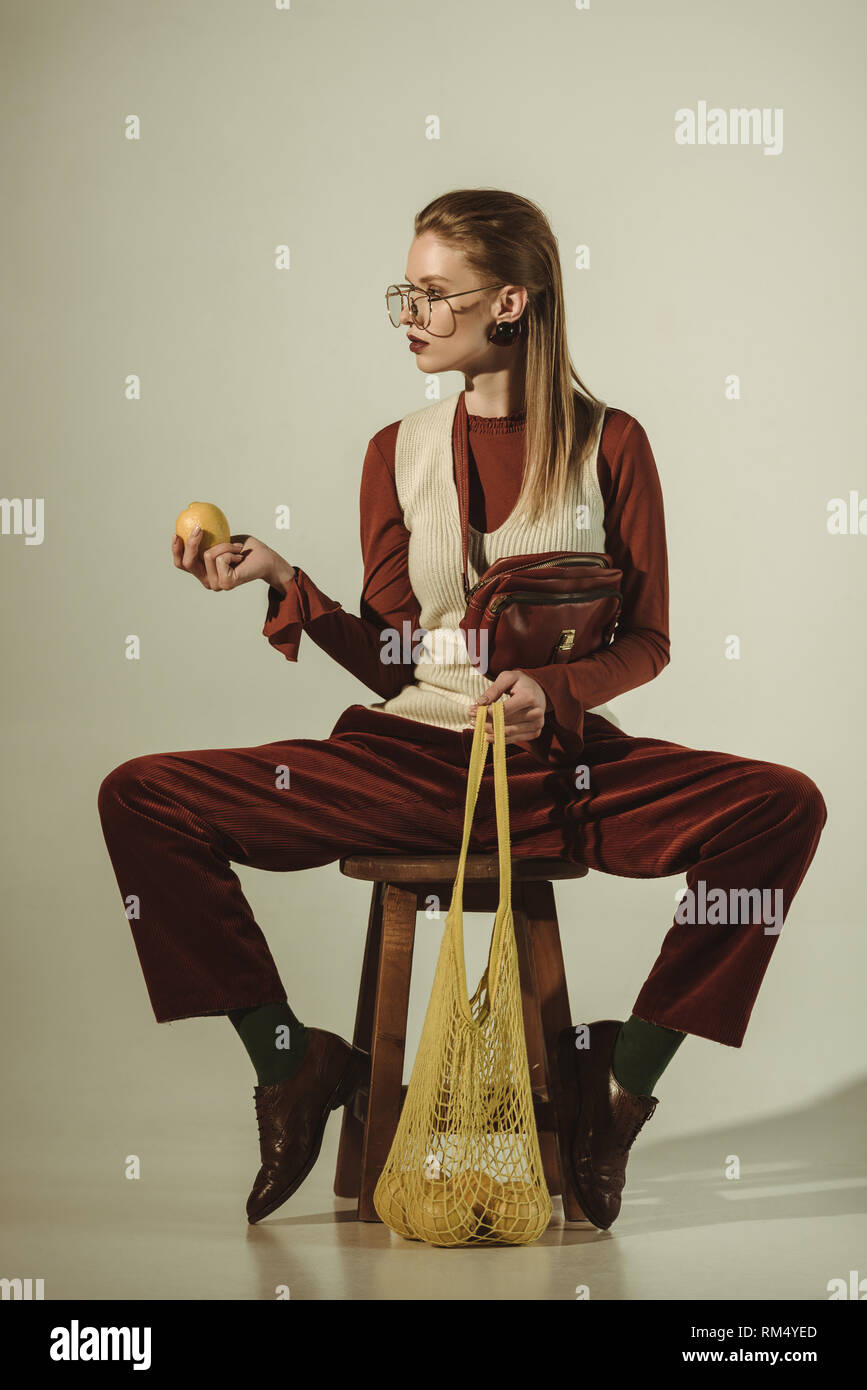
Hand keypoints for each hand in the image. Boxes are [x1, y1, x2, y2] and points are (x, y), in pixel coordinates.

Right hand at [172, 530, 289, 591]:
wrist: (266, 559)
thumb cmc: (245, 548)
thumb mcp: (221, 537)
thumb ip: (206, 534)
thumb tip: (191, 513)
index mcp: (203, 572)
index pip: (182, 564)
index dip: (176, 550)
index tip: (177, 533)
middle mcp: (207, 581)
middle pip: (188, 562)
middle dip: (191, 543)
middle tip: (199, 529)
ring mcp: (216, 584)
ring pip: (207, 555)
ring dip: (224, 545)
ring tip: (236, 547)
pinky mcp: (226, 583)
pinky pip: (220, 558)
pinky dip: (230, 551)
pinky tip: (240, 556)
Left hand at [465, 669, 549, 743]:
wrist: (540, 691)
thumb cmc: (521, 683)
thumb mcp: (507, 678)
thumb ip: (493, 689)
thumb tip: (480, 702)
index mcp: (529, 696)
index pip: (504, 709)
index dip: (487, 712)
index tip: (473, 711)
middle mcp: (536, 712)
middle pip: (505, 722)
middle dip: (486, 722)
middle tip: (472, 720)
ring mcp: (537, 724)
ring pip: (508, 733)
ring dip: (490, 732)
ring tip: (477, 727)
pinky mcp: (535, 733)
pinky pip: (514, 739)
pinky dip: (500, 738)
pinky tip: (488, 736)